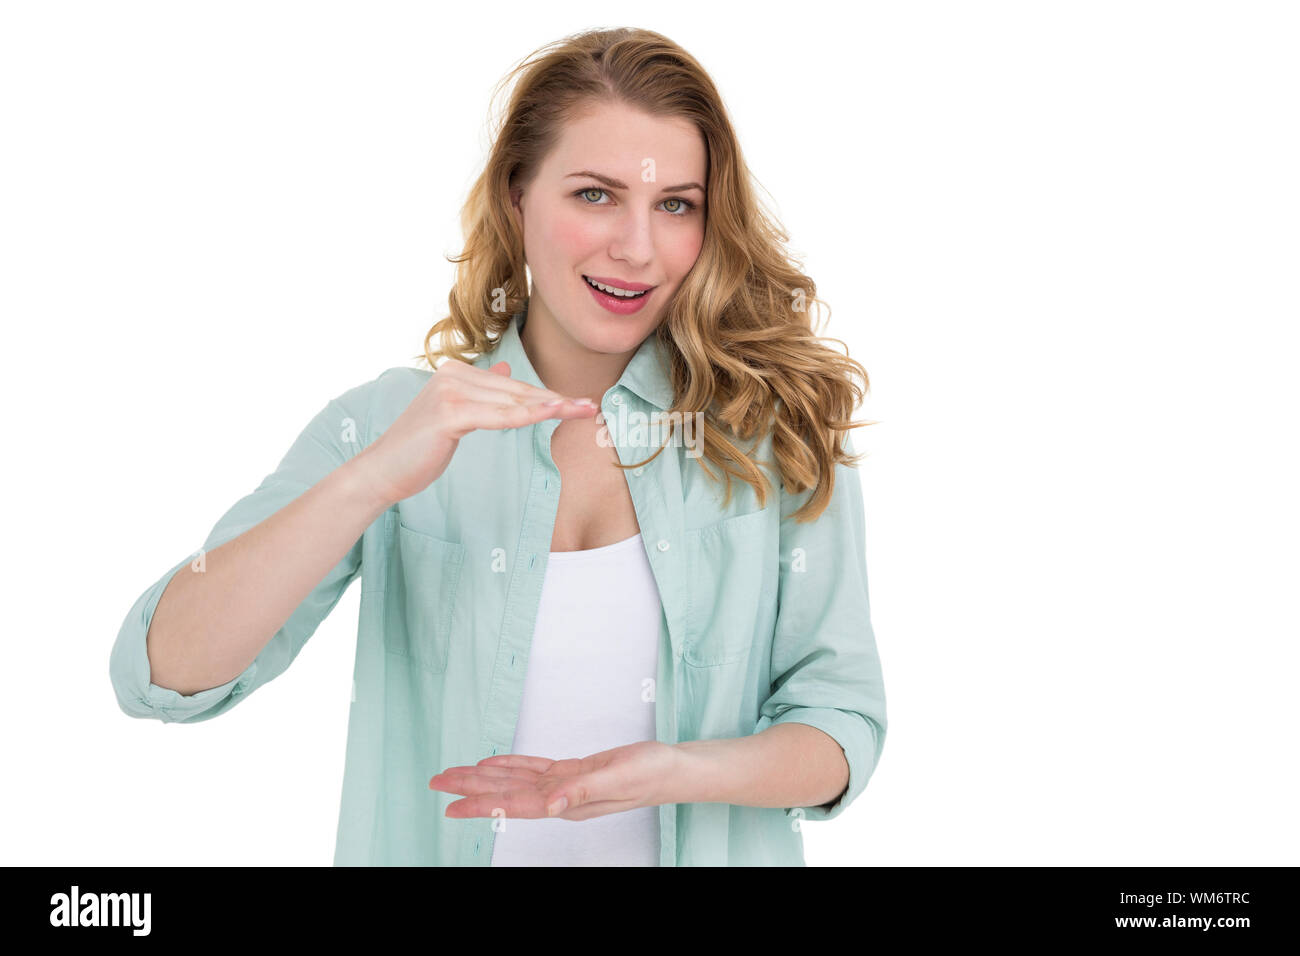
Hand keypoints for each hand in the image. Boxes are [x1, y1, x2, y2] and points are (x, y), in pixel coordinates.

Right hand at [352, 359, 597, 505]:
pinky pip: (497, 417)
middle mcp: (453, 374)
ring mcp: (450, 391)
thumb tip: (504, 370)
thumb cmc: (420, 448)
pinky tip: (552, 414)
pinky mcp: (449, 413)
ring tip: (582, 410)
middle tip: (591, 407)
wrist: (383, 470)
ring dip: (550, 407)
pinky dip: (526, 416)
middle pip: (517, 391)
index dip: (546, 396)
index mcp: (456, 372)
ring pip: (512, 402)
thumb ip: (481, 392)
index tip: (578, 403)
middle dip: (556, 400)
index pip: (512, 387)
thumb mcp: (455, 414)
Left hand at [429, 741, 682, 820]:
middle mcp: (561, 797)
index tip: (451, 806)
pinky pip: (535, 768)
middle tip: (437, 783)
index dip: (482, 802)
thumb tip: (549, 805)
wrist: (675, 769)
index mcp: (568, 802)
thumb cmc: (652, 772)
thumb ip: (582, 790)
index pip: (516, 804)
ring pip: (516, 779)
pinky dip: (512, 764)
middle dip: (470, 788)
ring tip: (455, 774)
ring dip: (485, 776)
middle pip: (507, 791)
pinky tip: (495, 763)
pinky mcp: (574, 771)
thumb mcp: (618, 776)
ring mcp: (566, 785)